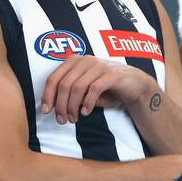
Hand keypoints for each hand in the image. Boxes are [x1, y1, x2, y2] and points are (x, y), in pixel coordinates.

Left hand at [40, 55, 154, 123]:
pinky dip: (87, 103)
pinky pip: (94, 89)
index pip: (54, 77)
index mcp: (75, 61)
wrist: (135, 85)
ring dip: (72, 106)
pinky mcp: (111, 75)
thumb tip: (55, 107)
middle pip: (64, 84)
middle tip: (61, 120)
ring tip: (73, 119)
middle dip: (60, 105)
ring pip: (77, 87)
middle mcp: (85, 60)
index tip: (46, 111)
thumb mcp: (86, 89)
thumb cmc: (108, 87)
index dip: (47, 95)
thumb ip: (72, 94)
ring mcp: (98, 66)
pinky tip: (86, 112)